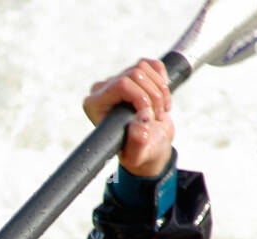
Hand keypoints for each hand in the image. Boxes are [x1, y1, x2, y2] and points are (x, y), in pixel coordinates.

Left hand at [83, 58, 174, 177]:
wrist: (149, 145)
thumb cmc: (140, 151)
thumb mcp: (137, 155)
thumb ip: (137, 145)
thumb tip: (140, 124)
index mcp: (94, 105)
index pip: (122, 85)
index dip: (142, 98)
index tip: (149, 118)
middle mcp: (102, 89)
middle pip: (135, 73)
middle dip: (153, 96)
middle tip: (157, 117)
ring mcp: (118, 79)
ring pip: (143, 67)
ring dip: (160, 90)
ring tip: (160, 111)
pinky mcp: (133, 75)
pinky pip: (151, 64)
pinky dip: (162, 80)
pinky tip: (161, 98)